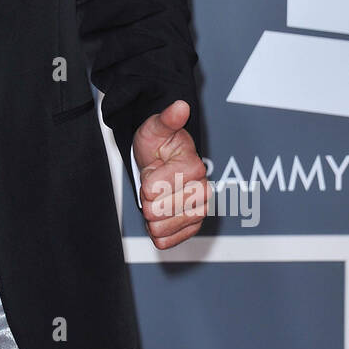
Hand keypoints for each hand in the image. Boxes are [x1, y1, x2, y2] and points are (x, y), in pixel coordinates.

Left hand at [133, 99, 209, 248]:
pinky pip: (168, 241)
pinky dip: (157, 232)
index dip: (145, 180)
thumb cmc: (159, 143)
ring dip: (151, 215)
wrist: (163, 158)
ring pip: (161, 228)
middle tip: (154, 183)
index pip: (153, 189)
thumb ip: (167, 119)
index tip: (153, 168)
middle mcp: (202, 191)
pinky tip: (159, 217)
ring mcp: (199, 210)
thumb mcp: (156, 127)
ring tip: (158, 198)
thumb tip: (180, 106)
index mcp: (193, 167)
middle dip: (147, 197)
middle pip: (156, 210)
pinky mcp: (193, 226)